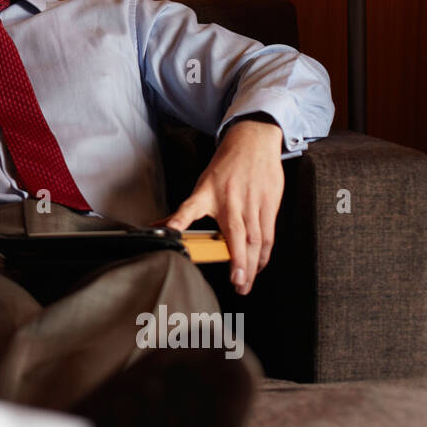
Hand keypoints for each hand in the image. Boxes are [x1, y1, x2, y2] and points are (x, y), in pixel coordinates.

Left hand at [155, 119, 284, 295]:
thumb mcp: (202, 185)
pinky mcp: (268, 205)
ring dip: (251, 264)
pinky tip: (257, 267)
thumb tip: (158, 227)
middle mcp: (230, 200)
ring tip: (245, 283)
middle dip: (237, 261)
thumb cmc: (226, 166)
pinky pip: (268, 235)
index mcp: (207, 193)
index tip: (169, 233)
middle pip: (235, 234)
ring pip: (255, 239)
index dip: (178, 221)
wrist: (253, 142)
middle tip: (237, 283)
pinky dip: (263, 254)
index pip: (189, 208)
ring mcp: (251, 203)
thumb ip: (184, 211)